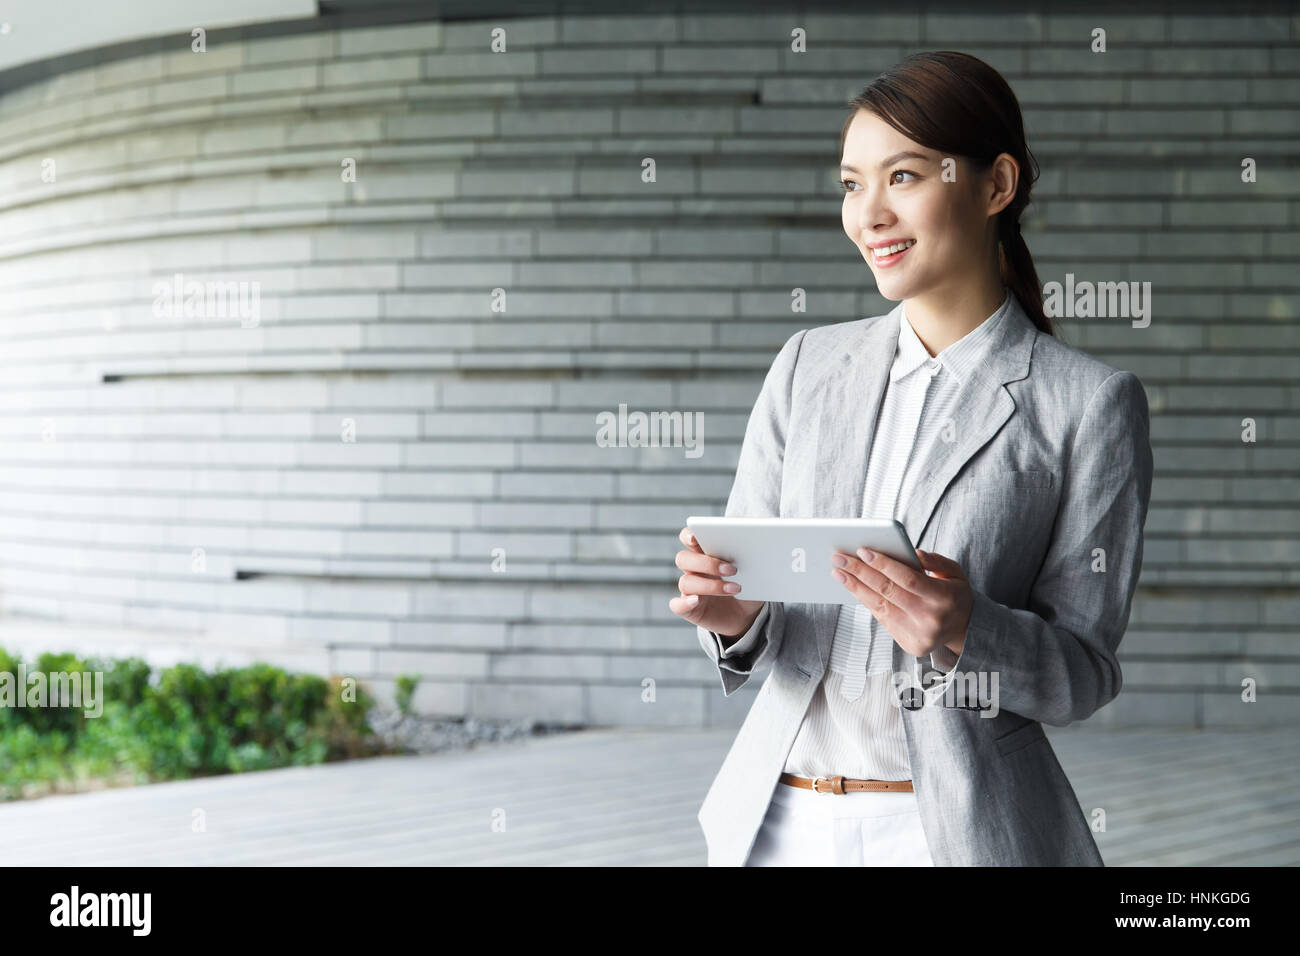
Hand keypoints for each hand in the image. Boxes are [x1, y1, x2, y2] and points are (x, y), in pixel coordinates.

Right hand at [670, 526, 765, 640]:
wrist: (747, 616)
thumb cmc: (749, 587)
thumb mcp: (755, 571)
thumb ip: (752, 558)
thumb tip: (758, 547)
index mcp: (706, 553)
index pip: (689, 537)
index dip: (688, 535)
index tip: (696, 537)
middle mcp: (694, 569)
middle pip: (684, 559)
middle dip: (707, 563)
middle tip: (733, 569)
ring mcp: (689, 590)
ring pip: (686, 582)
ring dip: (710, 585)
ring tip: (736, 589)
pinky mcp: (689, 608)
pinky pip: (677, 605)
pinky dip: (684, 602)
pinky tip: (697, 601)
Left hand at [831, 547, 972, 659]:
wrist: (964, 629)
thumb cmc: (954, 594)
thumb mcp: (955, 572)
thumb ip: (935, 561)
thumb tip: (913, 553)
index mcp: (944, 598)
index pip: (908, 579)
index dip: (884, 565)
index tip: (862, 550)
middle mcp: (930, 620)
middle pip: (888, 592)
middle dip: (860, 572)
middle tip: (839, 558)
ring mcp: (918, 635)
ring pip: (880, 607)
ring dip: (855, 587)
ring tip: (838, 572)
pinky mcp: (908, 644)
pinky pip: (882, 618)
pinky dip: (866, 601)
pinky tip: (853, 587)